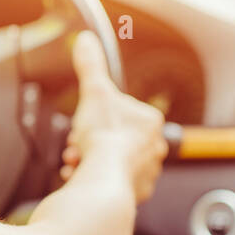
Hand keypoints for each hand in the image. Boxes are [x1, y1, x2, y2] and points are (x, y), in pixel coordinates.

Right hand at [58, 30, 167, 203]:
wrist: (103, 180)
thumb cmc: (103, 138)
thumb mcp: (93, 92)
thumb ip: (90, 65)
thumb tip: (85, 41)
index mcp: (151, 122)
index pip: (121, 112)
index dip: (98, 116)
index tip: (86, 123)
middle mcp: (156, 147)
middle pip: (116, 136)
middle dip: (92, 141)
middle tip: (79, 144)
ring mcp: (148, 172)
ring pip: (114, 160)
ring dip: (92, 159)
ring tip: (78, 161)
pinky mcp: (137, 193)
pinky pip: (114, 182)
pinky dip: (97, 179)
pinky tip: (83, 176)